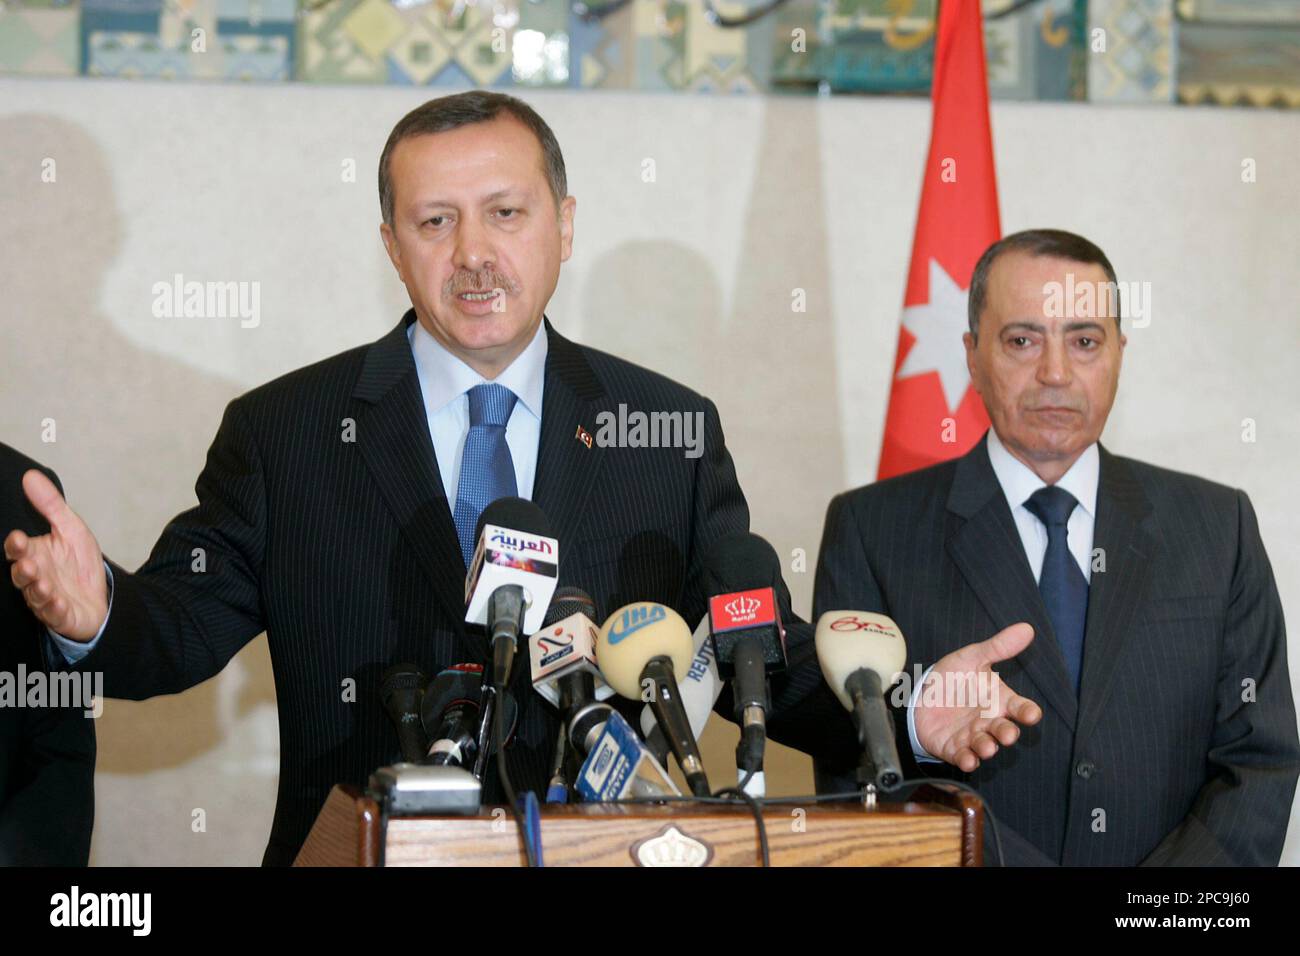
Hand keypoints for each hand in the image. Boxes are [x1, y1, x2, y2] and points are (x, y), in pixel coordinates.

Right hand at [5, 469, 107, 641]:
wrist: (99, 594)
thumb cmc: (78, 563)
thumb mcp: (71, 529)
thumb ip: (51, 506)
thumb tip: (30, 475)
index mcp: (35, 555)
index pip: (19, 549)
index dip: (17, 545)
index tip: (18, 538)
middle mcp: (36, 577)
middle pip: (22, 574)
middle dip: (23, 569)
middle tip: (27, 564)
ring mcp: (47, 597)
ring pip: (35, 595)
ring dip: (36, 589)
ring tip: (40, 583)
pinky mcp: (61, 614)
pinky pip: (54, 613)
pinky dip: (54, 609)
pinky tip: (57, 602)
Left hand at [913, 623, 1042, 772]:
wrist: (922, 694)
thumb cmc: (954, 677)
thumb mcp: (973, 657)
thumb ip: (998, 647)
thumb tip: (1026, 628)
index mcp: (1000, 700)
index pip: (1020, 708)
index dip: (1027, 712)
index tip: (1032, 714)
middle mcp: (990, 721)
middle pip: (1005, 730)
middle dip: (1007, 733)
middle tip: (1007, 734)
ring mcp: (974, 736)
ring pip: (986, 745)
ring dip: (987, 748)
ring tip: (987, 748)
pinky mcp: (956, 748)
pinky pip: (964, 756)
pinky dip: (967, 760)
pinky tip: (968, 760)